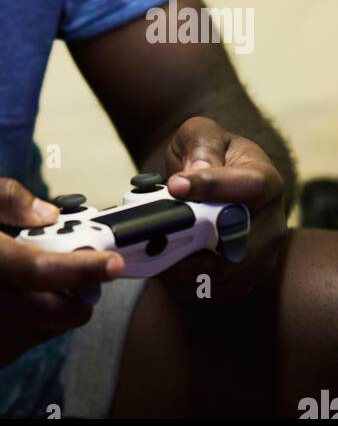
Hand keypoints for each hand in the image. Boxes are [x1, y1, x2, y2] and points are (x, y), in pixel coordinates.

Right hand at [0, 172, 124, 369]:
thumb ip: (2, 194)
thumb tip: (48, 212)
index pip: (50, 270)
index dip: (88, 267)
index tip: (114, 261)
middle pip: (66, 309)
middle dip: (85, 289)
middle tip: (80, 267)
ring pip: (53, 328)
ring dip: (62, 306)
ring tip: (43, 280)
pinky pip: (31, 342)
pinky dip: (36, 322)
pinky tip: (13, 300)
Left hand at [157, 115, 286, 302]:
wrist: (217, 175)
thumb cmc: (209, 153)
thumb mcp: (203, 133)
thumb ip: (202, 146)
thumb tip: (197, 173)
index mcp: (266, 180)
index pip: (248, 187)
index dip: (211, 187)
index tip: (175, 186)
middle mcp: (272, 223)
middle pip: (239, 244)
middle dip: (195, 243)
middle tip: (156, 236)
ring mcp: (261, 256)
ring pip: (226, 275)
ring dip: (186, 270)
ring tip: (153, 253)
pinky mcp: (244, 278)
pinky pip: (216, 291)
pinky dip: (186, 285)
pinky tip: (163, 268)